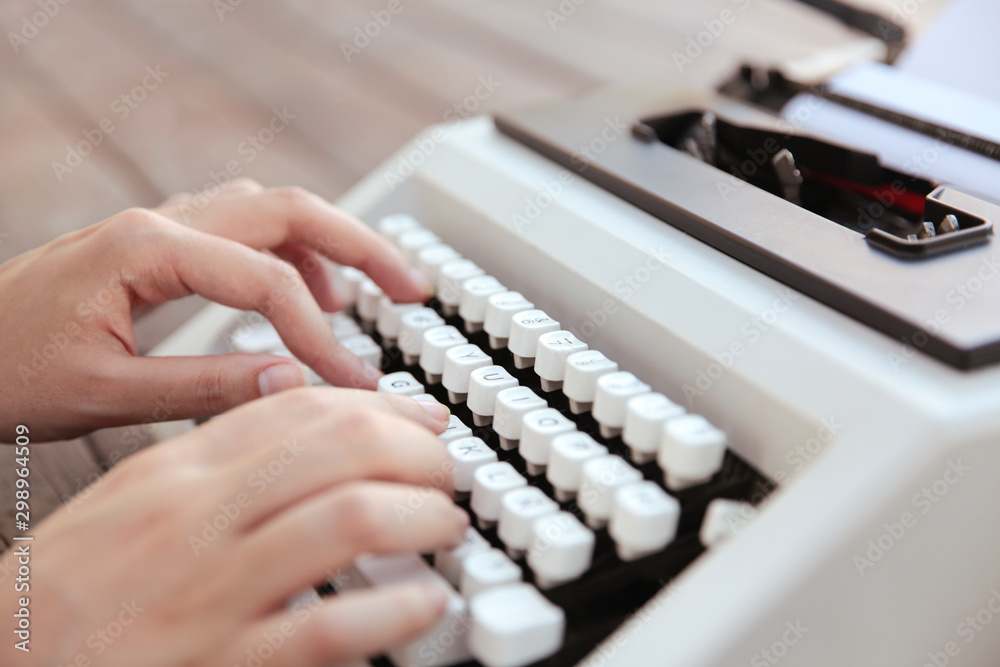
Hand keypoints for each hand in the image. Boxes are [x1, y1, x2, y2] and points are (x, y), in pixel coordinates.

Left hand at [0, 180, 430, 439]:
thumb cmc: (6, 369)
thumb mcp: (106, 393)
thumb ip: (207, 386)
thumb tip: (291, 382)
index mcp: (147, 249)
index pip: (267, 281)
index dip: (321, 338)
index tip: (354, 386)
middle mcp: (160, 223)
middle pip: (289, 210)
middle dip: (362, 246)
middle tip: (412, 289)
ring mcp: (160, 228)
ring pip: (270, 211)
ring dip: (330, 244)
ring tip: (372, 295)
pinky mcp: (159, 247)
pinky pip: (244, 230)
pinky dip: (290, 256)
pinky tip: (304, 296)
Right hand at [1, 387, 463, 665]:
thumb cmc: (66, 595)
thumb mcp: (133, 503)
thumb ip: (216, 460)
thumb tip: (299, 419)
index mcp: (174, 476)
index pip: (298, 410)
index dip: (380, 409)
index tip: (423, 422)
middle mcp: (196, 521)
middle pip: (336, 448)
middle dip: (415, 452)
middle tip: (447, 472)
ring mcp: (210, 594)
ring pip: (346, 518)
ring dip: (419, 516)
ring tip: (445, 526)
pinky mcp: (222, 665)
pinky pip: (330, 626)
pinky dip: (394, 610)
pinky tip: (423, 603)